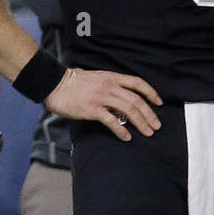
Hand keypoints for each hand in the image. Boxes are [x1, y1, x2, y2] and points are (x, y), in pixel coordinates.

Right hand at [45, 68, 161, 140]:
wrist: (54, 84)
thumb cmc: (74, 81)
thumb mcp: (97, 77)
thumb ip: (110, 84)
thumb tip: (121, 95)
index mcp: (112, 77)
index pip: (138, 83)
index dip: (151, 93)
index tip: (159, 102)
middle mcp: (110, 86)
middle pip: (137, 100)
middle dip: (149, 114)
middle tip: (156, 125)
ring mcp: (102, 98)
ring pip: (128, 110)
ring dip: (141, 122)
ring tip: (148, 132)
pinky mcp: (92, 109)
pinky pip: (111, 121)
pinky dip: (121, 130)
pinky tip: (127, 137)